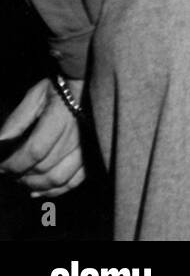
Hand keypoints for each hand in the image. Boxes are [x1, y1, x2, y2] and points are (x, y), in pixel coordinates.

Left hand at [0, 77, 86, 197]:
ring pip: (59, 178)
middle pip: (45, 168)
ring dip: (36, 185)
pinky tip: (40, 191)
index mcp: (62, 117)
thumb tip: (0, 144)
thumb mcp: (36, 95)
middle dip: (20, 175)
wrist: (91, 83)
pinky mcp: (93, 154)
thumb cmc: (60, 87)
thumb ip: (17, 120)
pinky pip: (75, 180)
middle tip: (8, 172)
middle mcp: (78, 135)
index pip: (34, 151)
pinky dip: (56, 190)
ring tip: (22, 180)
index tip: (1, 165)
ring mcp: (88, 146)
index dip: (14, 163)